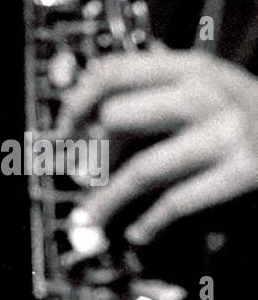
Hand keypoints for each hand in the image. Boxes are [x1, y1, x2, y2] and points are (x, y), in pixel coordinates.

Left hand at [57, 48, 257, 242]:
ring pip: (141, 168)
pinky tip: (137, 231)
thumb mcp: (210, 86)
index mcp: (192, 67)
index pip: (113, 71)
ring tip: (86, 221)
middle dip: (91, 156)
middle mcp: (207, 94)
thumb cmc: (251, 114)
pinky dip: (150, 222)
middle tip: (80, 178)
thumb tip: (90, 104)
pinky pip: (178, 200)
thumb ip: (158, 90)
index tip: (60, 130)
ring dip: (105, 201)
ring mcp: (228, 133)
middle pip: (117, 119)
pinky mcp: (244, 172)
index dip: (75, 103)